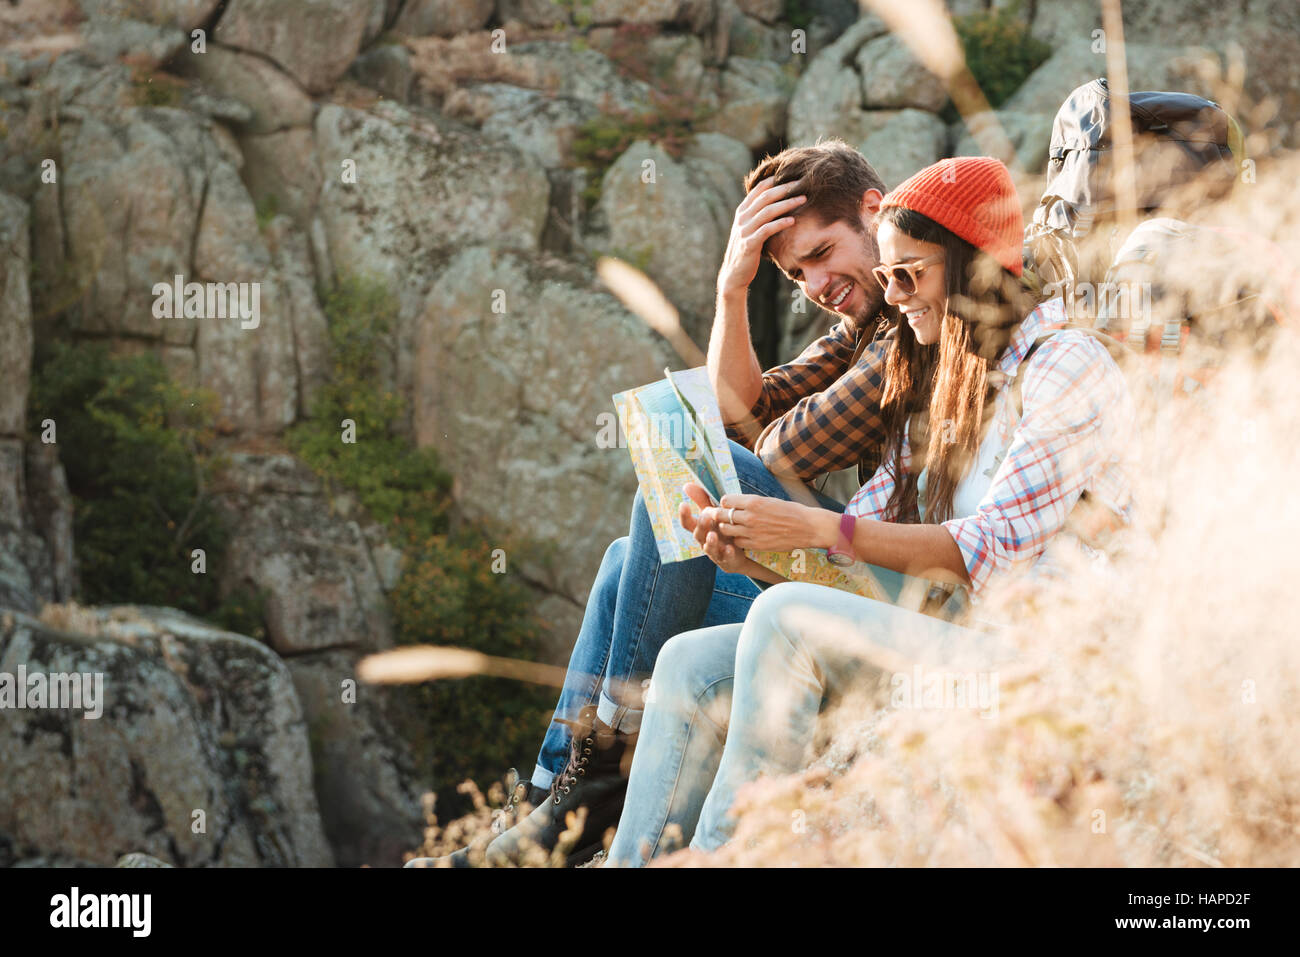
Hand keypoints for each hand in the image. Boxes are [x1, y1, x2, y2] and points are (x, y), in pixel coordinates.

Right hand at [680, 483, 751, 573]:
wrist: (734, 554)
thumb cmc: (720, 530)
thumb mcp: (711, 515)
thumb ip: (701, 500)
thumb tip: (686, 484)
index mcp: (700, 529)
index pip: (687, 523)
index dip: (684, 515)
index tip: (683, 504)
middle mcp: (704, 541)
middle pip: (698, 534)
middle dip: (701, 526)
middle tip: (705, 516)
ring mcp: (715, 551)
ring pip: (709, 548)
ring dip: (710, 542)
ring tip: (713, 535)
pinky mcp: (727, 559)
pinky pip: (726, 557)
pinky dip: (727, 553)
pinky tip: (731, 548)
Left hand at [693, 488, 837, 553]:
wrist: (807, 527)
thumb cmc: (791, 511)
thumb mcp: (769, 500)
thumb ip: (751, 502)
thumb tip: (736, 503)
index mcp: (754, 501)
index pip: (726, 500)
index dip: (726, 503)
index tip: (728, 505)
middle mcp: (750, 516)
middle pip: (722, 515)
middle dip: (720, 515)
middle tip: (721, 516)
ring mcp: (752, 532)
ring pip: (727, 530)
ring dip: (727, 528)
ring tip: (732, 527)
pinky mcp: (756, 544)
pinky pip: (737, 542)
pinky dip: (737, 540)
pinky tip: (743, 537)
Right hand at [716, 176, 806, 298]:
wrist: (734, 274)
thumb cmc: (746, 250)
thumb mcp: (749, 229)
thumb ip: (758, 215)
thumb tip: (776, 202)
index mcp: (742, 211)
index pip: (759, 189)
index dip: (775, 180)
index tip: (792, 174)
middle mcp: (742, 218)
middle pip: (765, 197)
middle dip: (784, 188)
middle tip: (802, 183)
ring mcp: (745, 230)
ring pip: (767, 211)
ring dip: (787, 203)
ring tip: (803, 199)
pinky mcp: (750, 244)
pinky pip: (767, 230)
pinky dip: (780, 224)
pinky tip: (792, 221)